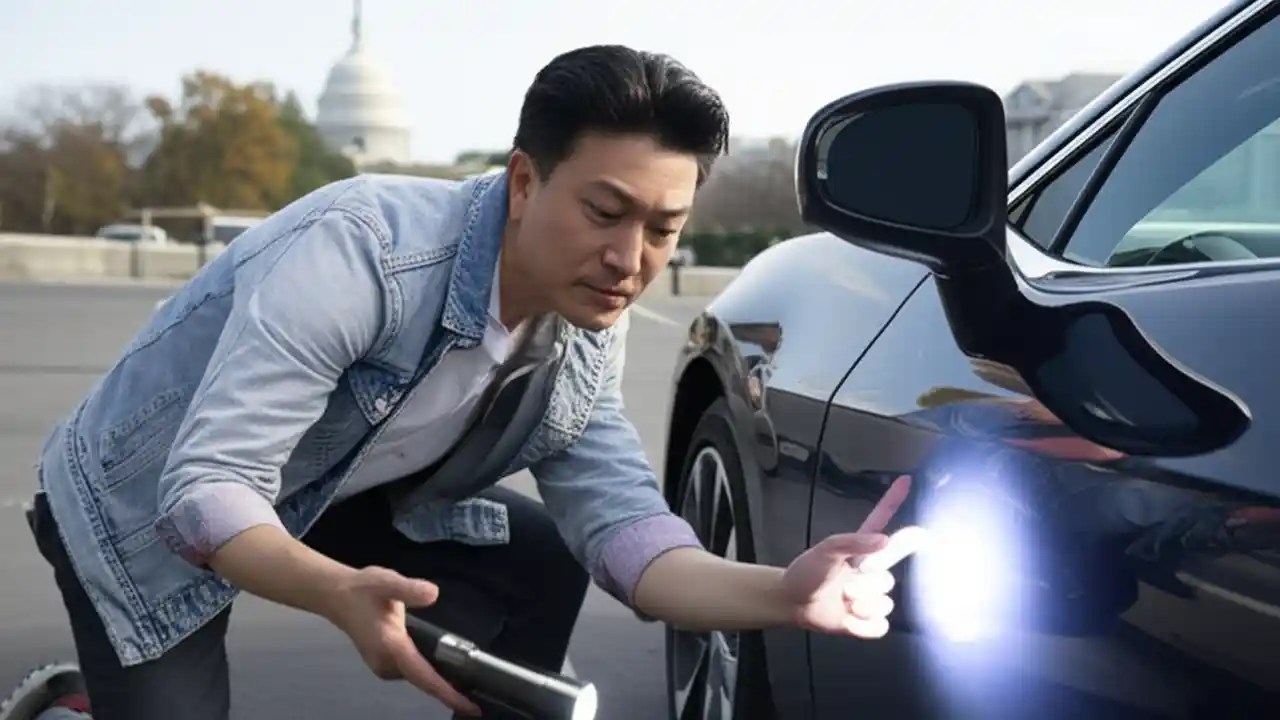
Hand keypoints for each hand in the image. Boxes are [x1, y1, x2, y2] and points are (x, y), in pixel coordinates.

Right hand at [325, 566, 481, 716]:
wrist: (337, 595)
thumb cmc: (363, 588)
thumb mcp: (387, 581)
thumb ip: (409, 588)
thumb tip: (432, 594)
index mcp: (391, 646)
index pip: (423, 675)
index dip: (447, 692)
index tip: (469, 707)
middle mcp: (386, 662)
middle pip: (423, 682)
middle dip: (450, 691)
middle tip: (478, 697)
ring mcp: (383, 666)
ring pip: (418, 678)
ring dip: (439, 682)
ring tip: (468, 685)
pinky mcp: (383, 664)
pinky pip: (411, 672)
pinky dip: (428, 674)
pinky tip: (445, 669)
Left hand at [781, 475, 924, 637]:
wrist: (791, 602)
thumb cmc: (805, 572)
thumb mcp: (825, 552)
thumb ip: (853, 542)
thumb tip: (884, 540)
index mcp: (861, 550)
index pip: (881, 521)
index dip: (893, 500)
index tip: (905, 480)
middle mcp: (870, 572)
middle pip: (889, 580)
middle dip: (865, 587)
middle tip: (843, 588)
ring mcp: (871, 597)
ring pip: (886, 605)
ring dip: (863, 607)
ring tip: (842, 602)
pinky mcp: (867, 621)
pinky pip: (881, 627)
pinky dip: (864, 627)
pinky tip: (849, 619)